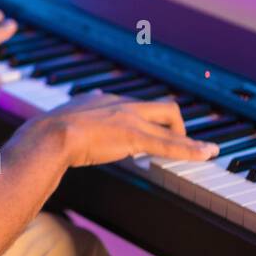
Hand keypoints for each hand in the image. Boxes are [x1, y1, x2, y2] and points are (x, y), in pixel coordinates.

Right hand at [37, 92, 221, 167]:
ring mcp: (130, 119)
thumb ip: (77, 111)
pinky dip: (191, 151)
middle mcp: (122, 104)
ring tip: (206, 151)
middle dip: (176, 125)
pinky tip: (206, 155)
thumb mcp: (64, 117)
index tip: (154, 131)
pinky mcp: (135, 137)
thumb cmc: (48, 133)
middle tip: (179, 143)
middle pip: (163, 108)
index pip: (137, 107)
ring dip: (189, 141)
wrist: (48, 136)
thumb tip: (78, 107)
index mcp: (105, 100)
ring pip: (172, 125)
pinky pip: (170, 145)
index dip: (149, 121)